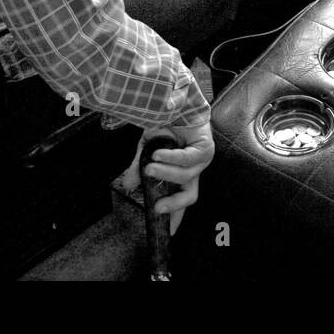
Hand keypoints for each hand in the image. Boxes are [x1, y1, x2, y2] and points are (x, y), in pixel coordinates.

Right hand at [121, 119, 213, 234]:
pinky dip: (172, 158)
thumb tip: (127, 186)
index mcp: (182, 173)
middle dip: (173, 204)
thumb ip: (139, 167)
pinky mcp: (205, 147)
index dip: (175, 216)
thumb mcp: (146, 150)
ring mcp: (202, 159)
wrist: (174, 101)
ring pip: (185, 177)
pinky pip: (188, 159)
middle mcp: (195, 169)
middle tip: (156, 207)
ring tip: (150, 167)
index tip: (168, 233)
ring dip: (165, 173)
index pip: (181, 200)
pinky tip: (160, 154)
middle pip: (190, 196)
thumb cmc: (164, 125)